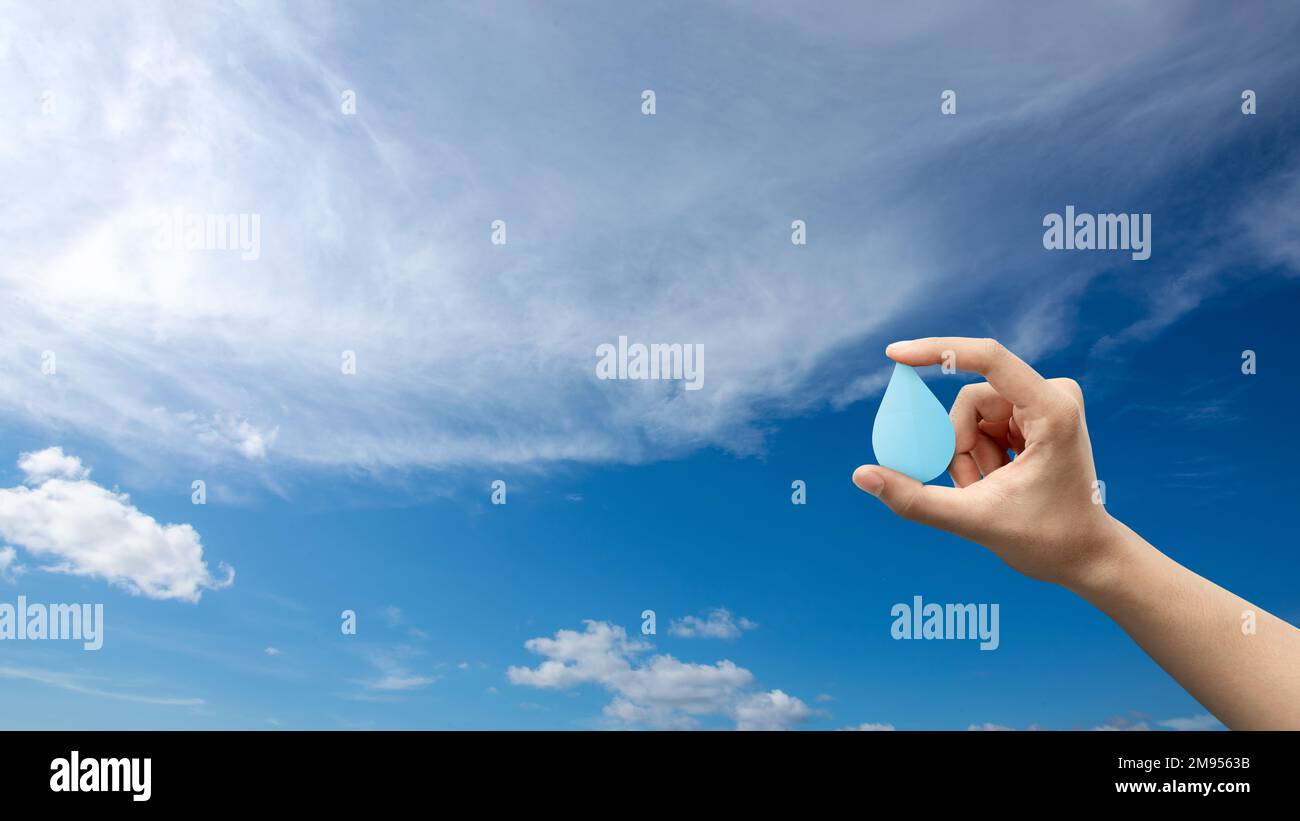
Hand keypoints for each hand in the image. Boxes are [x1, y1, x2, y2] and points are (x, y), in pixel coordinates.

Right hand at [853, 337, 1119, 588]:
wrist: (1087, 556)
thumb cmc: (1047, 540)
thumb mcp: (973, 521)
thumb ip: (914, 498)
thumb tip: (861, 475)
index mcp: (1053, 410)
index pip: (988, 359)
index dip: (937, 351)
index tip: (893, 354)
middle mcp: (1054, 394)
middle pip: (969, 401)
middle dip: (958, 449)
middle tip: (975, 490)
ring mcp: (1046, 401)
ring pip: (970, 414)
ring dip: (967, 457)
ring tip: (990, 490)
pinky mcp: (1035, 411)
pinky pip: (980, 422)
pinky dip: (976, 456)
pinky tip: (999, 481)